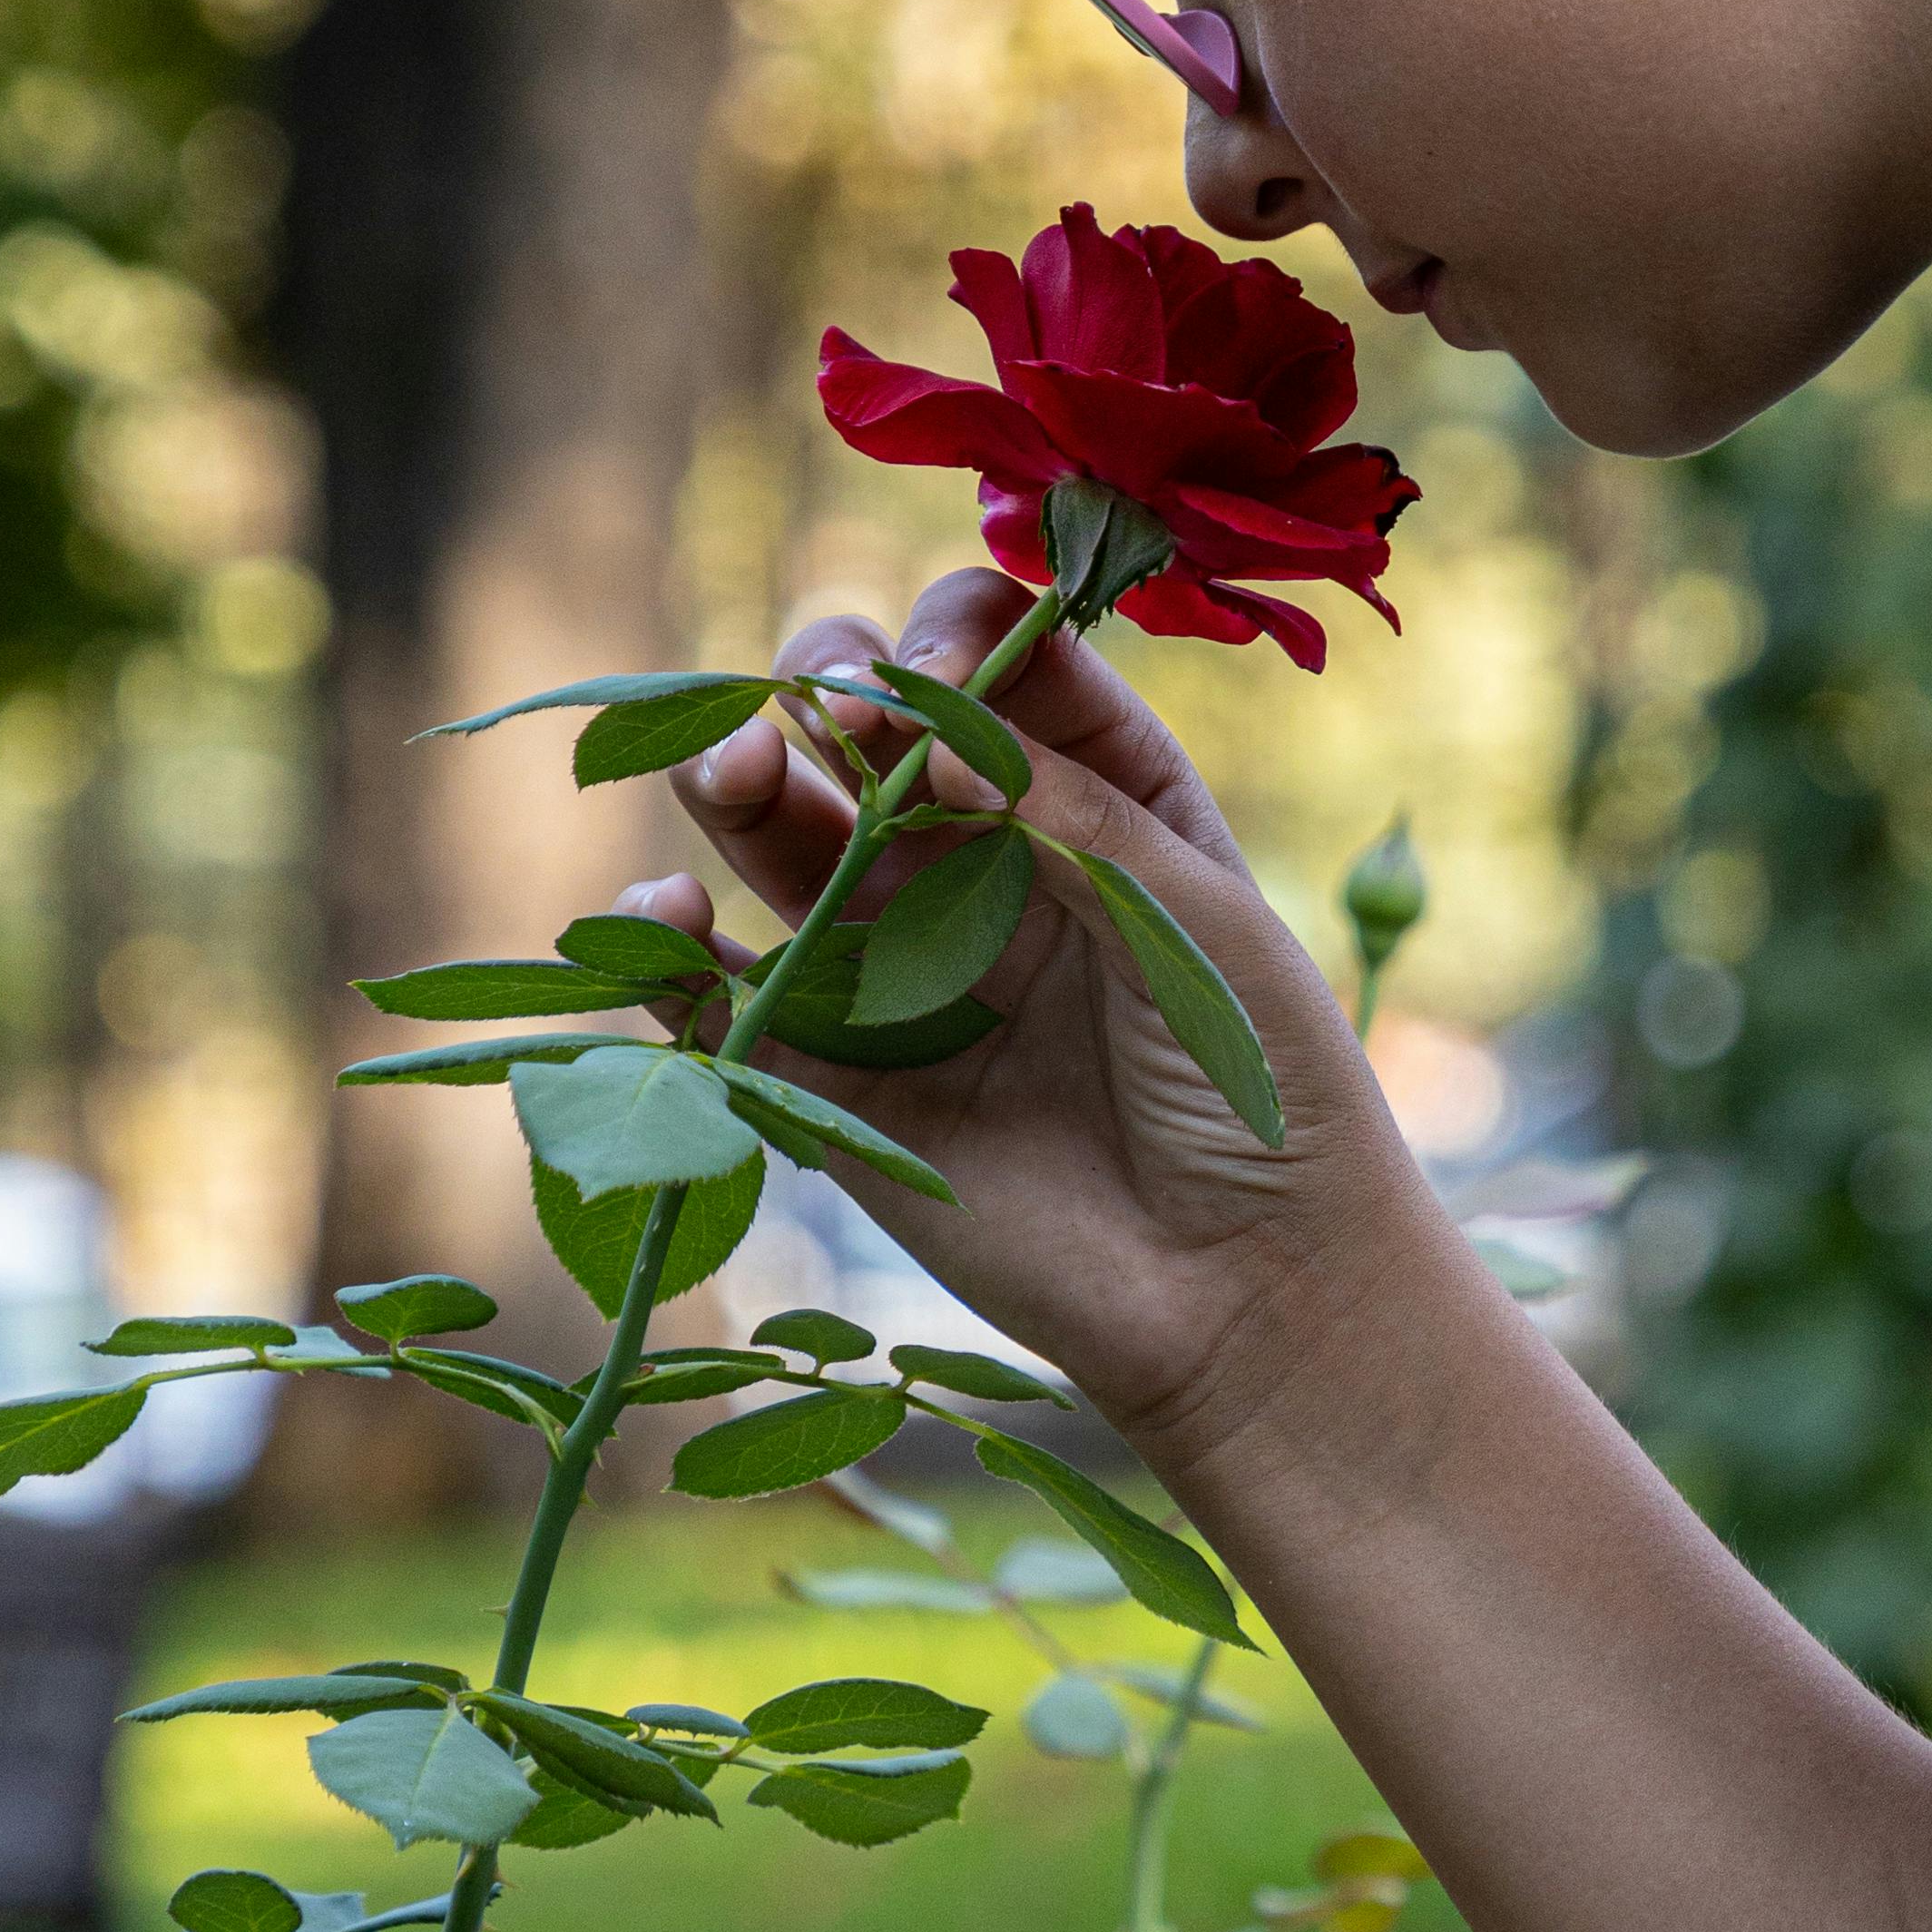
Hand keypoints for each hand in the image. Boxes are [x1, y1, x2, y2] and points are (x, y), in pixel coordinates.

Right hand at [626, 570, 1449, 1461]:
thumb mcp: (1203, 922)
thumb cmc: (1265, 1094)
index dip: (952, 636)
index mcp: (1097, 793)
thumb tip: (925, 730)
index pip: (998, 663)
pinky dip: (666, 950)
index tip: (933, 663)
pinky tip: (666, 921)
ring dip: (735, 780)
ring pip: (780, 834)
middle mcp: (985, 859)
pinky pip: (721, 995)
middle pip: (865, 726)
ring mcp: (901, 965)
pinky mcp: (834, 1081)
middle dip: (824, 686)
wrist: (1247, 1296)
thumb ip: (1072, 816)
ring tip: (733, 772)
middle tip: (828, 714)